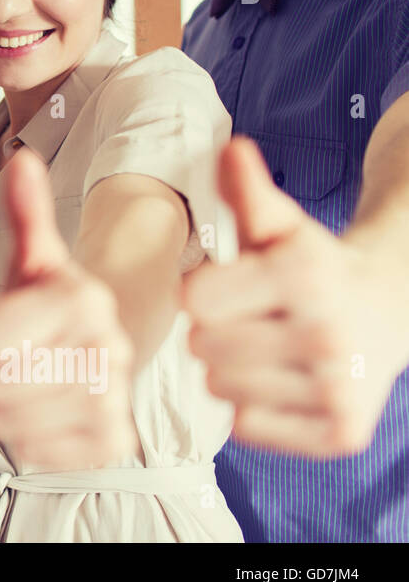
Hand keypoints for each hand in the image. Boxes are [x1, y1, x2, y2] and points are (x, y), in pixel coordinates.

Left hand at [0, 150, 136, 468]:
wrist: (89, 352)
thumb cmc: (49, 304)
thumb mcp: (35, 257)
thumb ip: (27, 211)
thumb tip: (23, 160)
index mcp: (86, 297)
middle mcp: (111, 347)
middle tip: (8, 364)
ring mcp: (116, 398)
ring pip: (14, 419)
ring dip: (4, 409)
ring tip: (21, 387)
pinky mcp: (113, 442)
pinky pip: (38, 450)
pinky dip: (27, 438)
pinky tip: (40, 414)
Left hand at [183, 138, 405, 455]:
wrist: (387, 308)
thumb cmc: (312, 265)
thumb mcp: (280, 223)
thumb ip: (248, 190)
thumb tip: (231, 149)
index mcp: (305, 276)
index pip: (193, 299)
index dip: (204, 290)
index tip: (232, 284)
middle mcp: (327, 334)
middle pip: (203, 346)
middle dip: (216, 330)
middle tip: (252, 319)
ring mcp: (337, 389)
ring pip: (220, 388)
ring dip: (231, 370)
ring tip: (268, 349)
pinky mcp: (339, 432)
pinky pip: (245, 426)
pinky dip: (254, 408)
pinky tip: (282, 381)